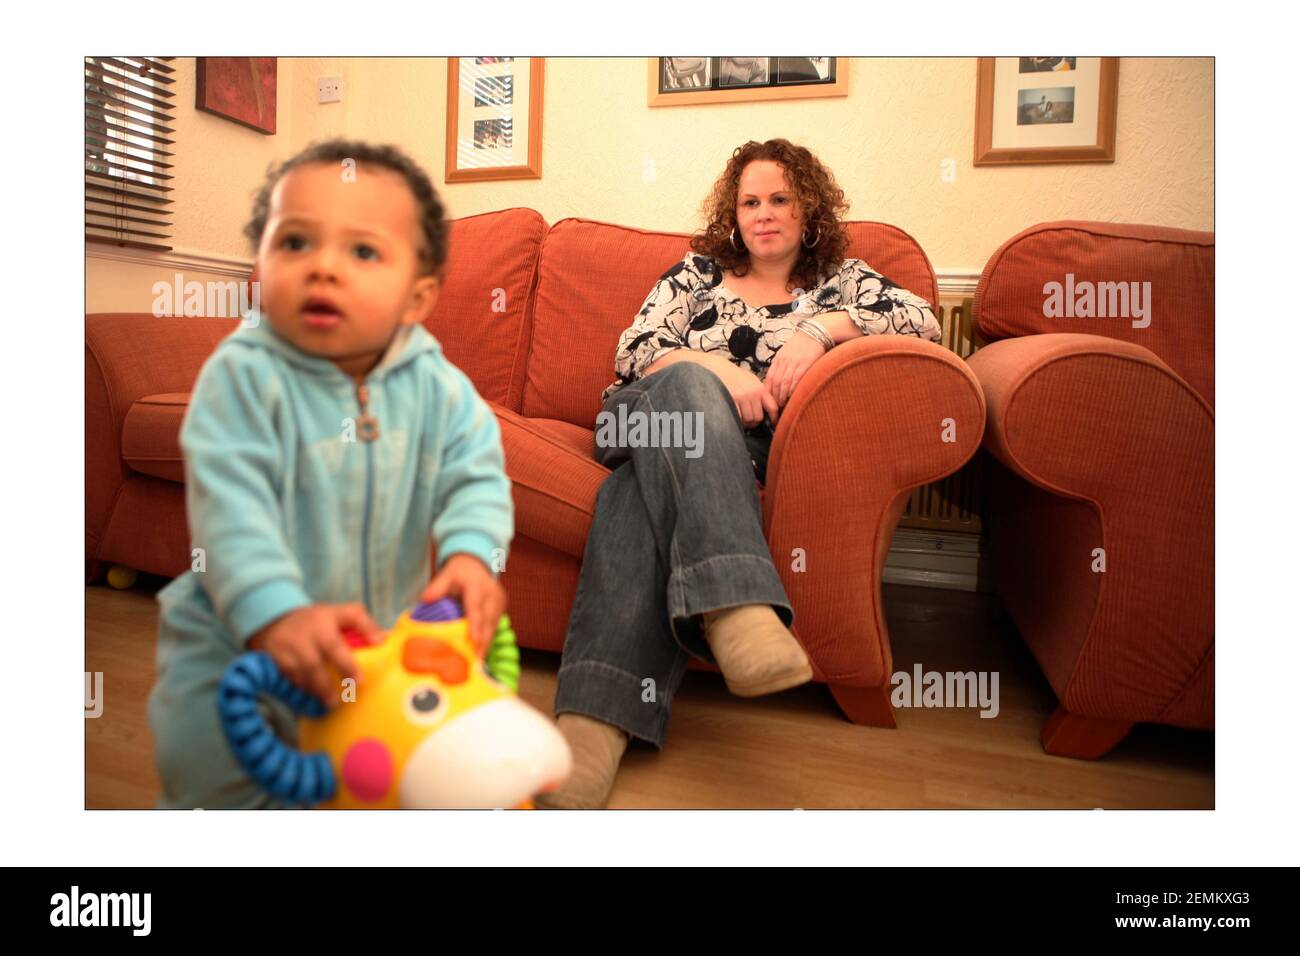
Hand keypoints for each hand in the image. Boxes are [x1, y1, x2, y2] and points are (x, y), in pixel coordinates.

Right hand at [247, 603, 380, 708]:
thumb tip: (383, 640)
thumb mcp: (340, 613)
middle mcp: (305, 636)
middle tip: (345, 696)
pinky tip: (313, 701)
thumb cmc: (317, 620)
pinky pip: (289, 680)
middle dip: (328, 682)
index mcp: (325, 622)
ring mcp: (288, 649)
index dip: (352, 656)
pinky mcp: (276, 661)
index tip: (360, 680)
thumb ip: (363, 624)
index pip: (340, 639)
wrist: (274, 619)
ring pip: (302, 674)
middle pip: (316, 663)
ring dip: (316, 690)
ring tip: (331, 703)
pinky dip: (302, 691)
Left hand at [420, 554, 505, 656]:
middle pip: (488, 621)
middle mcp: (492, 594)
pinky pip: (495, 627)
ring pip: (494, 626)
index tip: (474, 641)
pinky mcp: (501, 609)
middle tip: (476, 661)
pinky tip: (481, 654)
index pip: (475, 607)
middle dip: (483, 642)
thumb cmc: (458, 572)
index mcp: (477, 585)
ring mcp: (499, 602)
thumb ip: (436, 587)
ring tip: (478, 662)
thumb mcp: (446, 574)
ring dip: (486, 644)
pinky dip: (488, 640)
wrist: (476, 564)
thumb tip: (424, 600)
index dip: (475, 624)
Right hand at [707, 357, 780, 427]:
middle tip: (751, 420)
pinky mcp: (732, 400)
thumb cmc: (736, 376)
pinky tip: (736, 415)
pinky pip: (738, 417)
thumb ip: (761, 394)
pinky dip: (737, 419)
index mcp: (760, 389)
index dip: (773, 418)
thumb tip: (768, 409)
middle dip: (755, 421)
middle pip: (758, 417)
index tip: (772, 422)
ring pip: (748, 419)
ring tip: (742, 417)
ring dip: (745, 422)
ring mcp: (742, 397)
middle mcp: (752, 394)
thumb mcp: (753, 381)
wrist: (721, 370)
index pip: (772, 407)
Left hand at [766, 328, 827, 408]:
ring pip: (784, 382)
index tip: (769, 400)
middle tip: (775, 407)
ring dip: (782, 395)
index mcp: (778, 358)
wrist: (814, 333)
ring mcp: (794, 362)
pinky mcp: (805, 364)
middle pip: (775, 382)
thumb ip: (781, 364)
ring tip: (783, 404)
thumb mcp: (786, 352)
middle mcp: (784, 361)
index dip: (768, 391)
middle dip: (774, 396)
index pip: (769, 377)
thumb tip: (777, 379)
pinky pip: (796, 379)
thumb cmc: (802, 344)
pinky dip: (792, 389)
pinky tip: (791, 396)